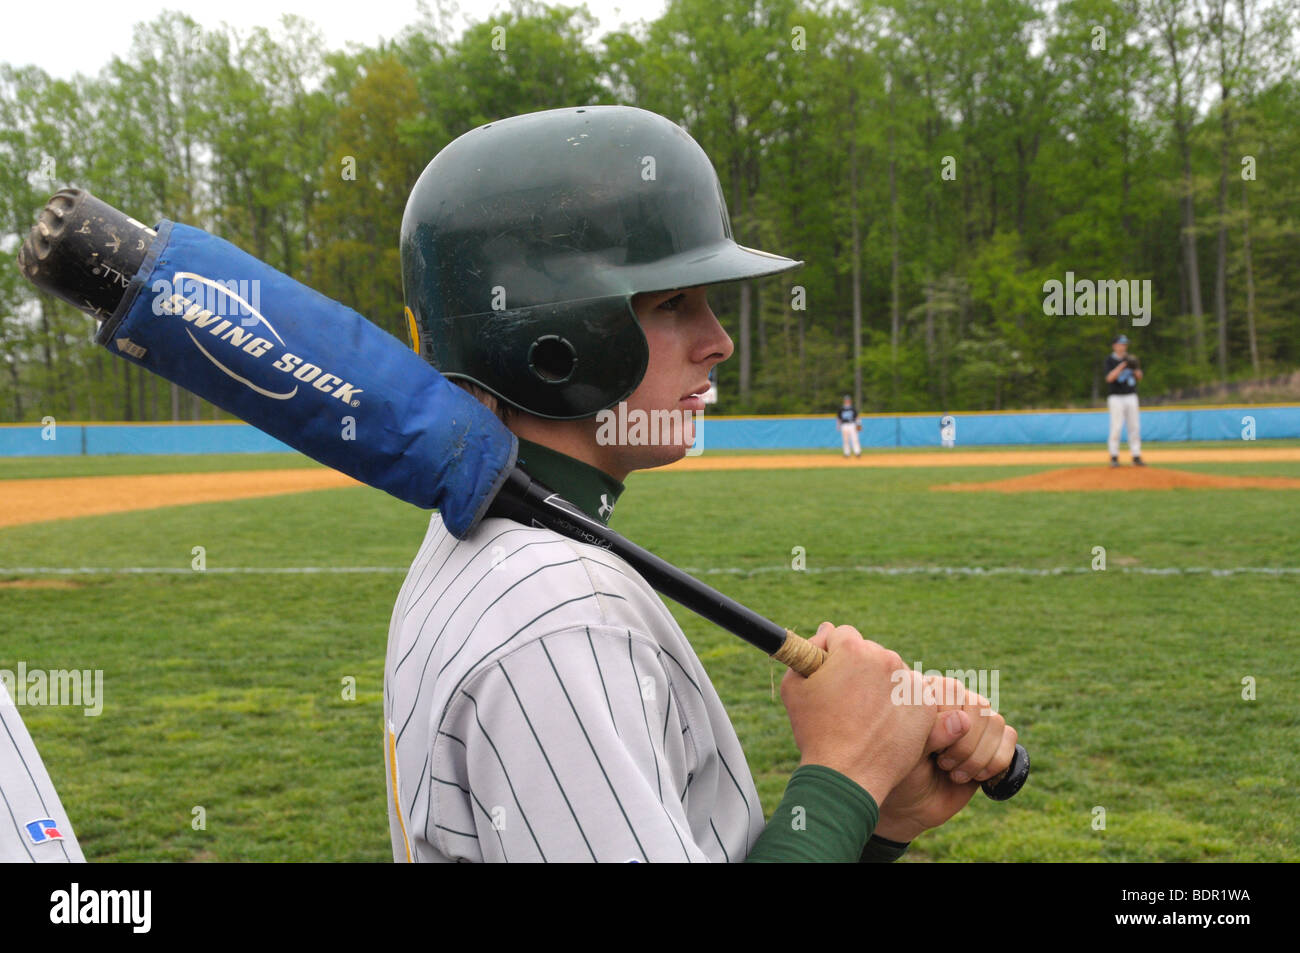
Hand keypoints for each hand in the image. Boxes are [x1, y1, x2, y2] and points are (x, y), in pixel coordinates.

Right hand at [780, 623, 939, 805]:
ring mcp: (909, 682)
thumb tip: (825, 631)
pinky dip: (901, 706)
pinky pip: (912, 695)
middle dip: (859, 669)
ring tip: (866, 716)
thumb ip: (806, 653)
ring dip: (882, 686)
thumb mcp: (795, 688)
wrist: (847, 776)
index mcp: (853, 649)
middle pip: (871, 652)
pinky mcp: (926, 706)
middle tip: (847, 700)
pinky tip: (884, 725)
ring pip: (893, 673)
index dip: (833, 654)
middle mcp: (886, 659)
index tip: (830, 674)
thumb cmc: (816, 732)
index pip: (843, 635)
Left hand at [875, 679, 1017, 840]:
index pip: (952, 689)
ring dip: (977, 756)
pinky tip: (975, 776)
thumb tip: (962, 720)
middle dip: (964, 744)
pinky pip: (1010, 737)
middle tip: (943, 764)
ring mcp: (975, 721)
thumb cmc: (902, 773)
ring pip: (995, 721)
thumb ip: (931, 734)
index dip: (947, 720)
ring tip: (954, 774)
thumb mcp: (908, 754)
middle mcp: (954, 702)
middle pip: (979, 706)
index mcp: (927, 694)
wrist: (912, 802)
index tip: (933, 749)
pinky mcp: (993, 741)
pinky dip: (996, 761)